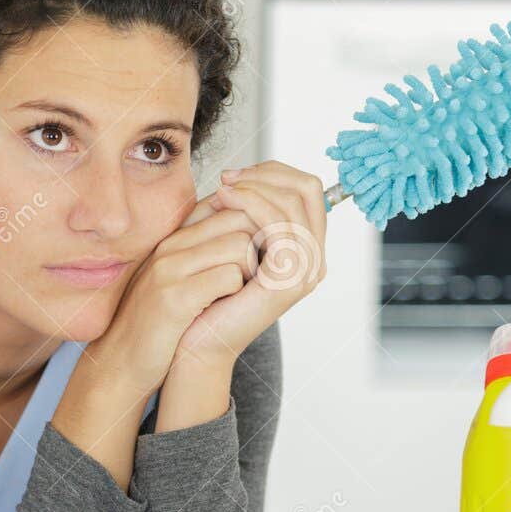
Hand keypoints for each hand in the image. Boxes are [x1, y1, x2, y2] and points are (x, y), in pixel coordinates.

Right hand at [83, 196, 261, 400]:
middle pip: (239, 217)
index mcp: (172, 238)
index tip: (255, 254)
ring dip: (249, 270)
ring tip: (235, 293)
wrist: (120, 363)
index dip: (251, 225)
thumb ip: (203, 252)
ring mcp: (169, 269)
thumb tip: (249, 232)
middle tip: (253, 276)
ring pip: (240, 244)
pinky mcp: (175, 298)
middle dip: (258, 245)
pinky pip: (229, 276)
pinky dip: (237, 292)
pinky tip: (223, 308)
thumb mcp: (176, 278)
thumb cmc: (157, 323)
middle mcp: (169, 246)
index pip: (226, 202)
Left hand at [173, 160, 327, 371]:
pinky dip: (251, 203)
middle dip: (266, 174)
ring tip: (220, 190)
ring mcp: (306, 270)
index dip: (272, 171)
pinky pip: (278, 224)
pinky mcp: (289, 279)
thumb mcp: (231, 240)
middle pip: (308, 189)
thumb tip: (241, 175)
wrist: (196, 340)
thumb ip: (244, 211)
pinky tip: (224, 200)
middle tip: (227, 178)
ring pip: (292, 203)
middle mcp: (314, 259)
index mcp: (305, 248)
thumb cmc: (206, 292)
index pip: (307, 189)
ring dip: (253, 187)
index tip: (233, 176)